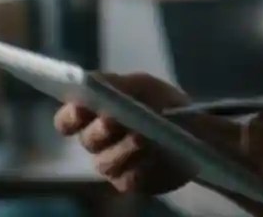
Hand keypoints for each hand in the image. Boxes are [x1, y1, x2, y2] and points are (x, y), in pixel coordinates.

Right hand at [53, 72, 193, 194]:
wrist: (195, 128)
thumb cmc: (161, 102)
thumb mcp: (142, 85)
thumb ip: (116, 83)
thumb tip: (90, 80)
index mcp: (92, 115)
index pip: (67, 120)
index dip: (70, 116)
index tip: (80, 109)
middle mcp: (97, 142)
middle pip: (87, 140)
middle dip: (100, 130)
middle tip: (112, 121)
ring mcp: (112, 164)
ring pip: (105, 162)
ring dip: (123, 149)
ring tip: (141, 138)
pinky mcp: (130, 182)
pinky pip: (127, 178)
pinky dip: (140, 167)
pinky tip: (152, 158)